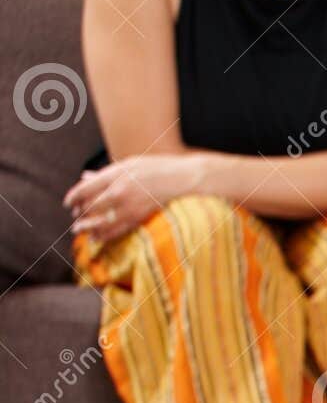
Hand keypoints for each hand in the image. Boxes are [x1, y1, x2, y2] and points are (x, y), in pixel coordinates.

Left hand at [64, 154, 204, 242]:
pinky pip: (118, 229)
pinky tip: (98, 238)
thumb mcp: (128, 164)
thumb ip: (106, 173)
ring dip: (89, 228)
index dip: (73, 198)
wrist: (182, 178)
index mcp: (114, 175)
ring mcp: (130, 206)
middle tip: (74, 220)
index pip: (85, 189)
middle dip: (80, 216)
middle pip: (91, 207)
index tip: (68, 204)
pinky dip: (106, 235)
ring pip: (102, 222)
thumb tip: (85, 177)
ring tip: (80, 232)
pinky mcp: (140, 217)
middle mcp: (119, 191)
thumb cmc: (155, 167)